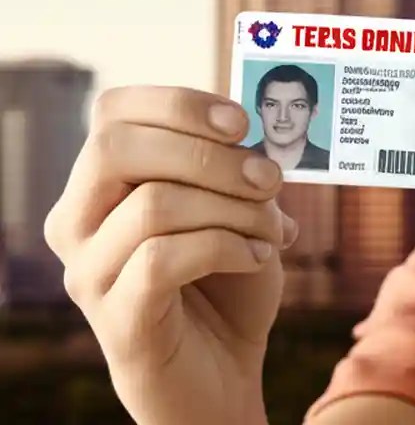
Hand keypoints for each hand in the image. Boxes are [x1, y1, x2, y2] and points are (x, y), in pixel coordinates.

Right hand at [44, 86, 297, 424]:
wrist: (220, 375)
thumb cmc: (226, 284)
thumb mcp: (239, 211)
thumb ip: (238, 169)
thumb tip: (254, 137)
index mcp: (101, 184)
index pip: (113, 111)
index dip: (179, 104)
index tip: (241, 123)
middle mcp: (77, 223)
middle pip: (117, 147)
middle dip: (208, 155)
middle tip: (269, 179)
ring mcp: (89, 273)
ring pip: (153, 203)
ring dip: (233, 209)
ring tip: (272, 231)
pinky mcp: (117, 319)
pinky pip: (165, 258)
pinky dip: (227, 248)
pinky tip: (259, 259)